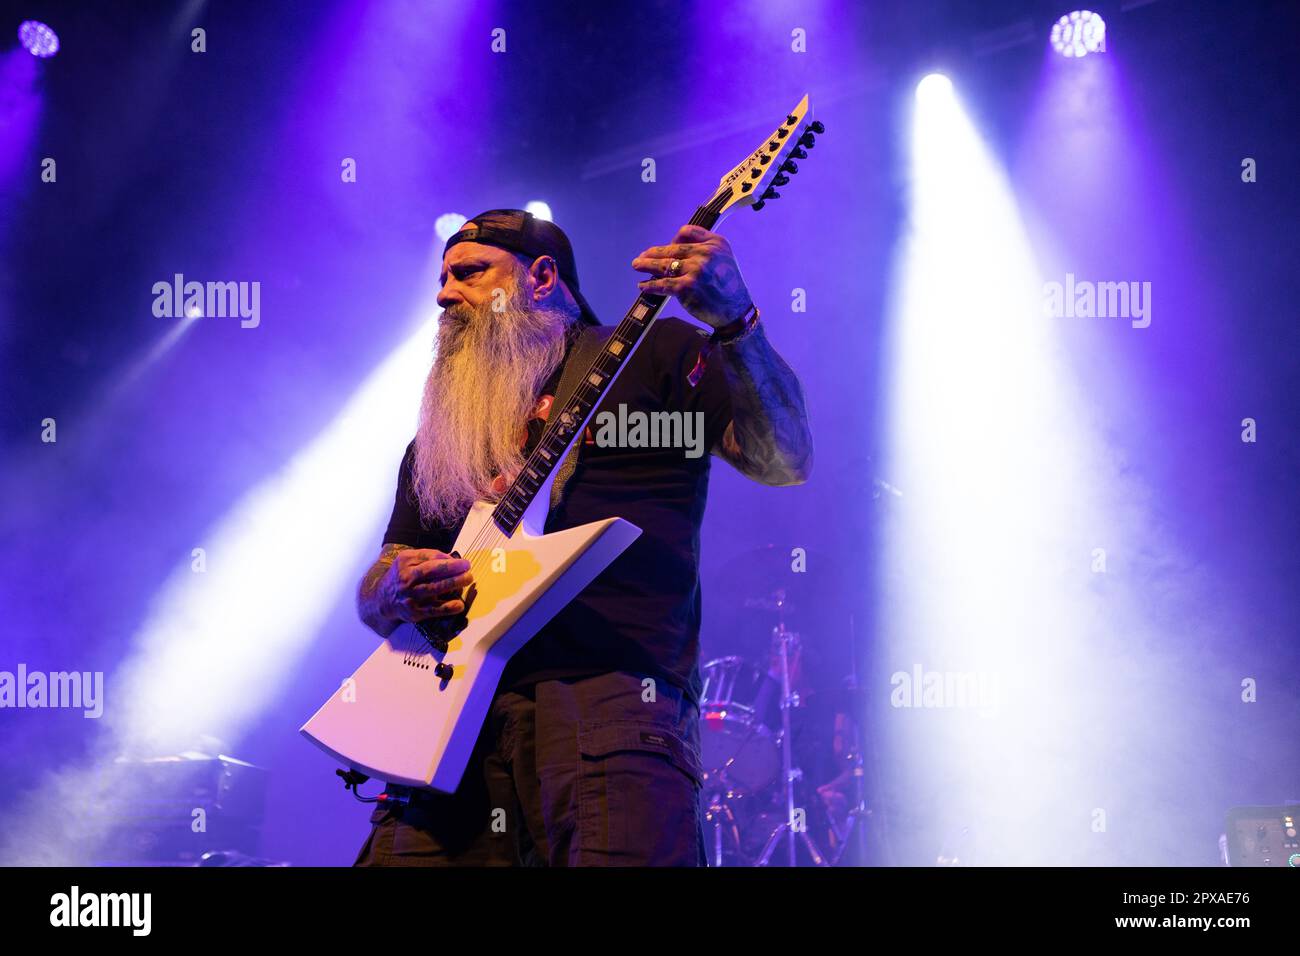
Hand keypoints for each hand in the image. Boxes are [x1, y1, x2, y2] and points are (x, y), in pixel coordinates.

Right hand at [378, 549, 472, 623]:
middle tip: (468, 570)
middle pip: (433, 572)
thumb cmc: (402, 576)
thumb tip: (451, 559)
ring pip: (436, 588)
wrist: (382, 600)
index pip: (430, 558)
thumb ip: (428, 556)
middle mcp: (406, 578)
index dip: (449, 560)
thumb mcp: (408, 560)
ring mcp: (410, 596)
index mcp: (405, 562)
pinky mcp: (414, 612)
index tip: (464, 563)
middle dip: (454, 570)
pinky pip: (435, 610)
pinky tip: (459, 604)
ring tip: (467, 580)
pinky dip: (449, 607)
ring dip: (455, 584)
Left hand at [632, 224, 753, 328]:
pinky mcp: (687, 287)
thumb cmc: (728, 287)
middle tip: (641, 257)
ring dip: (646, 265)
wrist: (736, 311)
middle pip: (672, 249)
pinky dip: (650, 285)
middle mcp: (706, 253)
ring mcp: (696, 270)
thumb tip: (673, 247)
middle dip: (653, 253)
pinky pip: (663, 284)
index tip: (666, 248)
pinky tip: (643, 285)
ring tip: (637, 265)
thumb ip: (703, 248)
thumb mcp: (723, 258)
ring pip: (664, 264)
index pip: (686, 233)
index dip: (673, 240)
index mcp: (715, 243)